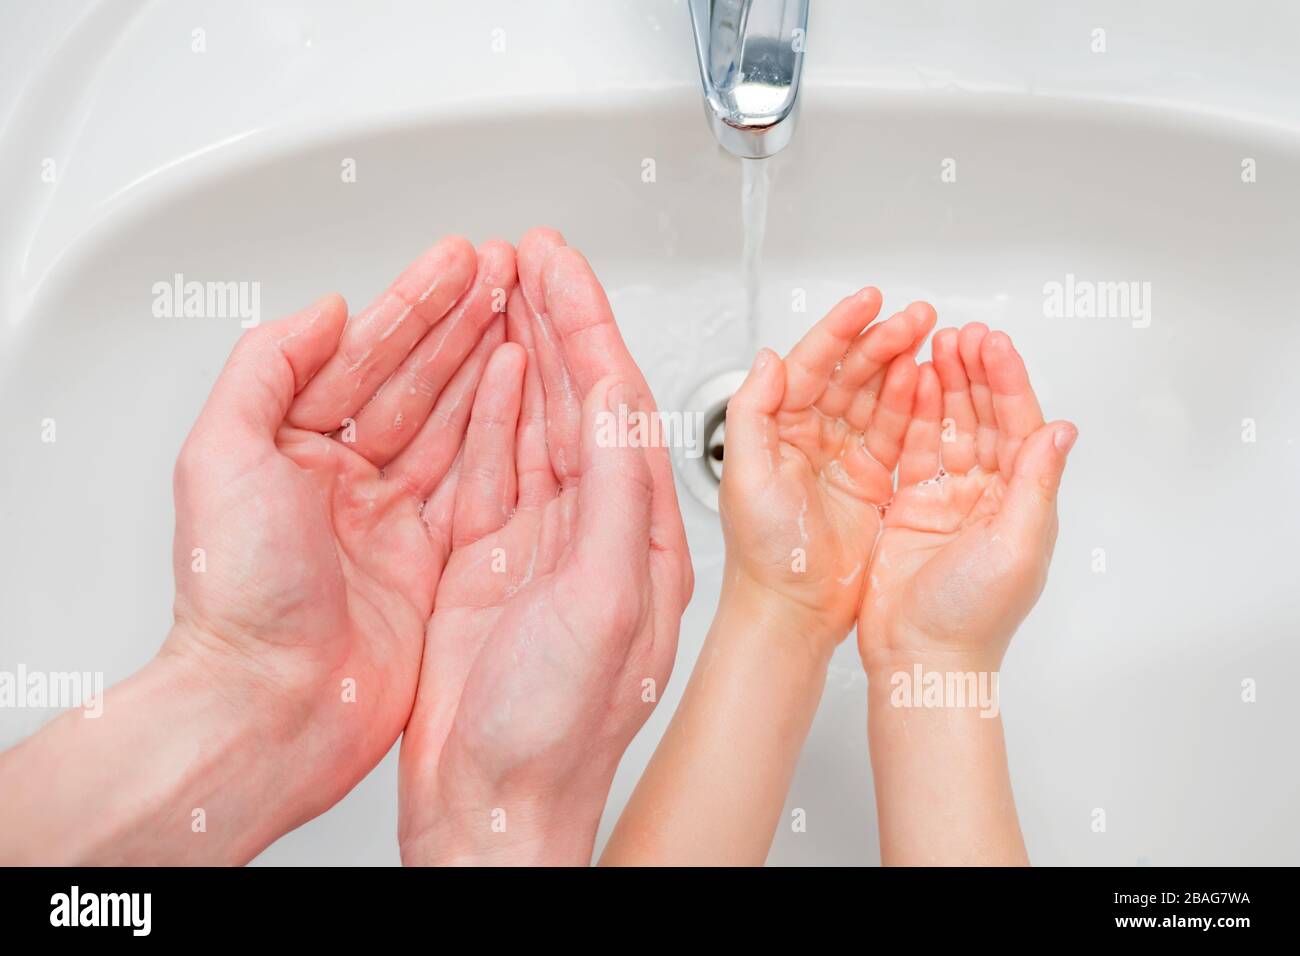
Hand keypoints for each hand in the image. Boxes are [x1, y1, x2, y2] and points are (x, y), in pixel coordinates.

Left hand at [165, 236, 516, 822]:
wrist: (273, 703)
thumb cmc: (238, 598)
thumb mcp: (220, 457)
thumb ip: (266, 370)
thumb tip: (320, 312)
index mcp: (291, 449)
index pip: (363, 356)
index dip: (414, 303)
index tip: (457, 261)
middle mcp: (344, 479)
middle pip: (415, 378)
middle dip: (462, 319)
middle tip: (506, 269)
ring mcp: (392, 519)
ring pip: (451, 419)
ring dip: (488, 361)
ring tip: (524, 310)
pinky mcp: (432, 560)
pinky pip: (475, 480)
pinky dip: (502, 432)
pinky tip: (524, 391)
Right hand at [398, 229, 692, 865]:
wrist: (493, 804)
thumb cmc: (557, 732)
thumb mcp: (604, 604)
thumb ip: (612, 499)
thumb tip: (611, 403)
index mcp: (638, 536)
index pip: (616, 402)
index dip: (587, 324)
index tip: (559, 264)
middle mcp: (595, 531)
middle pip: (574, 396)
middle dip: (553, 317)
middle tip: (528, 252)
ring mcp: (540, 543)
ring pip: (532, 420)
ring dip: (518, 349)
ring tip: (501, 287)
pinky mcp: (489, 561)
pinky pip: (489, 463)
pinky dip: (483, 409)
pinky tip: (480, 371)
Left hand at [719, 290, 935, 647]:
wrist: (790, 609)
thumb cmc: (760, 551)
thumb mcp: (744, 475)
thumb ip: (752, 412)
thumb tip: (770, 359)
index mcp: (777, 425)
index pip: (811, 362)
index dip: (840, 328)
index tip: (869, 300)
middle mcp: (810, 434)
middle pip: (852, 371)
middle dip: (884, 339)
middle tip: (918, 317)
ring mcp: (844, 456)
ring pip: (879, 396)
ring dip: (904, 365)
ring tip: (931, 340)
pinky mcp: (872, 480)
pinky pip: (897, 432)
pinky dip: (915, 406)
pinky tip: (932, 384)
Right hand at [857, 323, 1076, 677]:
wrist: (919, 659)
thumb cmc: (972, 619)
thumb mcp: (1017, 548)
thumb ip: (1036, 486)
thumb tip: (1062, 432)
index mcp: (1021, 501)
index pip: (1019, 425)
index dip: (1007, 381)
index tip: (992, 342)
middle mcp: (987, 494)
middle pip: (983, 417)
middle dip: (973, 372)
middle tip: (958, 333)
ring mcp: (946, 499)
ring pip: (947, 426)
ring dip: (942, 385)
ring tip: (931, 346)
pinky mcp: (908, 507)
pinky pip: (911, 449)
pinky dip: (909, 416)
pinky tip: (907, 385)